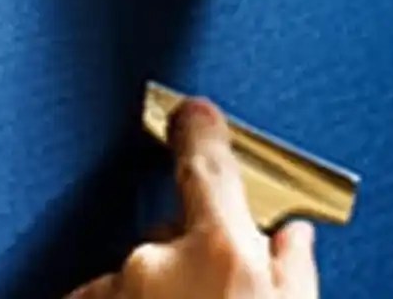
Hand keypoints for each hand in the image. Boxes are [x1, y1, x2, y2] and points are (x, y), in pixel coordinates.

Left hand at [64, 98, 317, 297]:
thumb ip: (291, 271)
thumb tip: (289, 239)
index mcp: (221, 254)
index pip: (209, 165)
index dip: (202, 133)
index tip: (195, 112)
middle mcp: (157, 264)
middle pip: (169, 231)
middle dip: (188, 254)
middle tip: (216, 297)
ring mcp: (111, 290)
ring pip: (132, 272)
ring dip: (152, 290)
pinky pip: (101, 296)